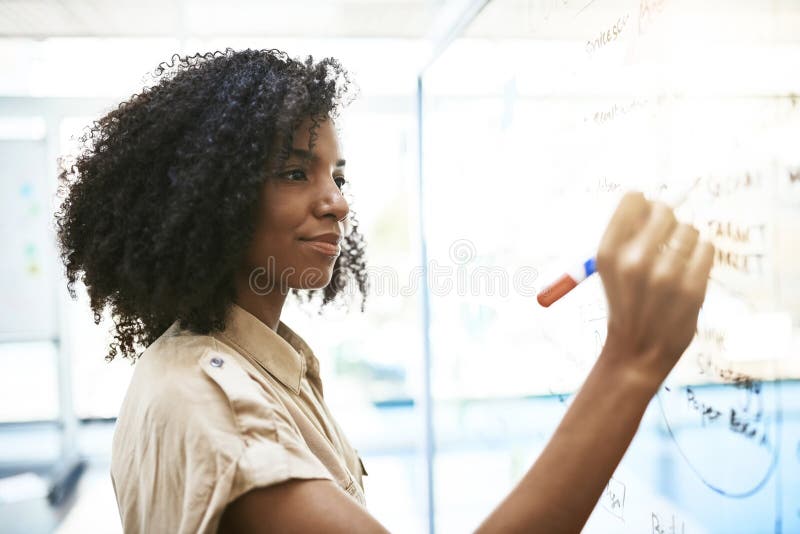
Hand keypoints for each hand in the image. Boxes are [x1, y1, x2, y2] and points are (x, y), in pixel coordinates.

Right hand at [595, 190, 714, 385]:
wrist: (637, 350)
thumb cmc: (626, 303)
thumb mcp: (611, 268)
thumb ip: (627, 235)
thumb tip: (654, 200)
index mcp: (608, 252)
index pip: (633, 199)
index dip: (643, 205)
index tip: (646, 219)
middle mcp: (634, 261)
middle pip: (663, 209)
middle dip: (667, 220)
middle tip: (665, 238)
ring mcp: (665, 275)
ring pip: (689, 229)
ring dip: (686, 240)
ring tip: (676, 261)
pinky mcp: (692, 288)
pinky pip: (707, 247)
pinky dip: (702, 254)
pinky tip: (690, 269)